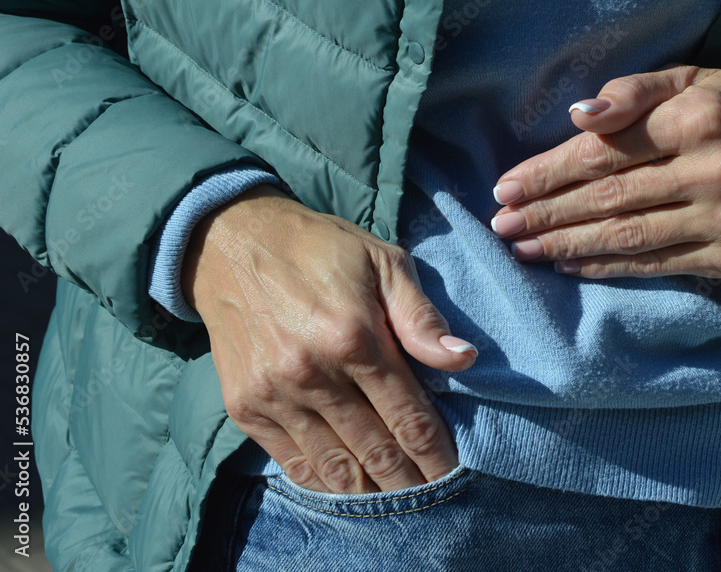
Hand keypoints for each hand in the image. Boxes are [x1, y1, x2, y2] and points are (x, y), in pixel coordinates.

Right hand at [182, 184, 477, 492]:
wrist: (232, 243)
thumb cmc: (320, 250)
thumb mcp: (383, 262)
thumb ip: (421, 316)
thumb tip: (464, 358)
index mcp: (354, 338)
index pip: (408, 417)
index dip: (436, 454)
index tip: (455, 473)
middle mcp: (312, 374)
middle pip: (376, 452)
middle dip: (410, 483)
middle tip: (434, 499)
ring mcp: (274, 395)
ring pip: (335, 468)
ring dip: (370, 492)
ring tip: (396, 502)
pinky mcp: (245, 406)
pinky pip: (292, 463)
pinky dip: (324, 482)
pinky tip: (348, 488)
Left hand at [490, 65, 720, 278]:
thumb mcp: (694, 80)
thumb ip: (634, 90)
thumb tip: (580, 116)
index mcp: (694, 119)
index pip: (603, 151)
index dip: (548, 172)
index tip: (505, 188)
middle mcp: (710, 170)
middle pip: (607, 197)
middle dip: (546, 213)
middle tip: (501, 224)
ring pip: (626, 236)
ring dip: (565, 245)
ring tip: (524, 248)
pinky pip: (655, 265)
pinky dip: (607, 267)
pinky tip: (570, 266)